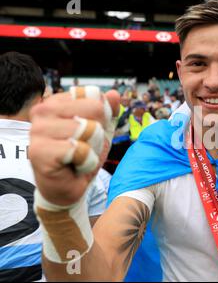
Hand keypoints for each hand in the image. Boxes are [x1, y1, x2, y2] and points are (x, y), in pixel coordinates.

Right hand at [29, 88, 119, 205]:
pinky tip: (73, 166)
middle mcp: (43, 110)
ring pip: (89, 129)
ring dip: (92, 149)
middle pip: (95, 110)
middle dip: (99, 133)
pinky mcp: (39, 151)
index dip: (102, 118)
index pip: (94, 96)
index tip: (88, 133)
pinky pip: (80, 149)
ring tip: (78, 157)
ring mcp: (38, 130)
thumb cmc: (82, 157)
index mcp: (57, 102)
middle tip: (84, 147)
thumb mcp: (102, 131)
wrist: (68, 188)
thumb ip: (108, 111)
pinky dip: (85, 161)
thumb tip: (114, 94)